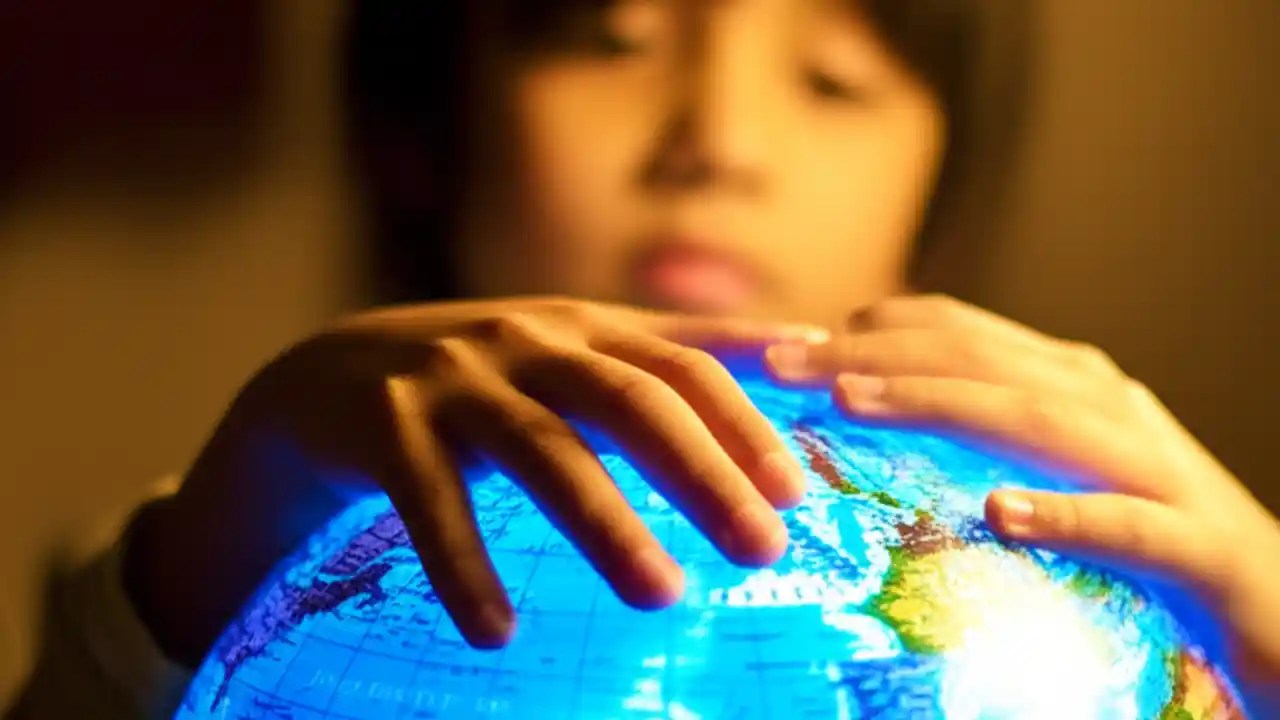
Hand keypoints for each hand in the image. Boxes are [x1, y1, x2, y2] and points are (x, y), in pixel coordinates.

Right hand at [125, 297, 826, 663]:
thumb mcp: (574, 347)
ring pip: (542, 450)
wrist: (327, 374)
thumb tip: (800, 347)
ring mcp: (453, 379)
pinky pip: (431, 501)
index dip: (744, 424)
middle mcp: (526, 342)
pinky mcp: (384, 424)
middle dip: (701, 473)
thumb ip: (672, 351)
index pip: (682, 367)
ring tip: (664, 596)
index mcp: (583, 327)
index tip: (799, 493)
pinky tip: (497, 632)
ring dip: (606, 525)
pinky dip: (464, 567)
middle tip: (761, 548)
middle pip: (628, 401)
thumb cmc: (480, 376)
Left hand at [764, 293, 1279, 713]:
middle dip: (876, 352)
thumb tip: (879, 420)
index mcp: (1074, 386)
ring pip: (1040, 420)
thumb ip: (988, 438)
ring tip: (857, 401)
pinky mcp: (1201, 548)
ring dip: (942, 404)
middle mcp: (1111, 408)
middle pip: (982, 361)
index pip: (964, 332)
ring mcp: (1158, 470)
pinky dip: (1066, 514)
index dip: (876, 327)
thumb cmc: (1152, 543)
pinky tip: (1000, 513)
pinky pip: (1128, 525)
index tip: (796, 341)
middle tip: (784, 361)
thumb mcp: (1061, 471)